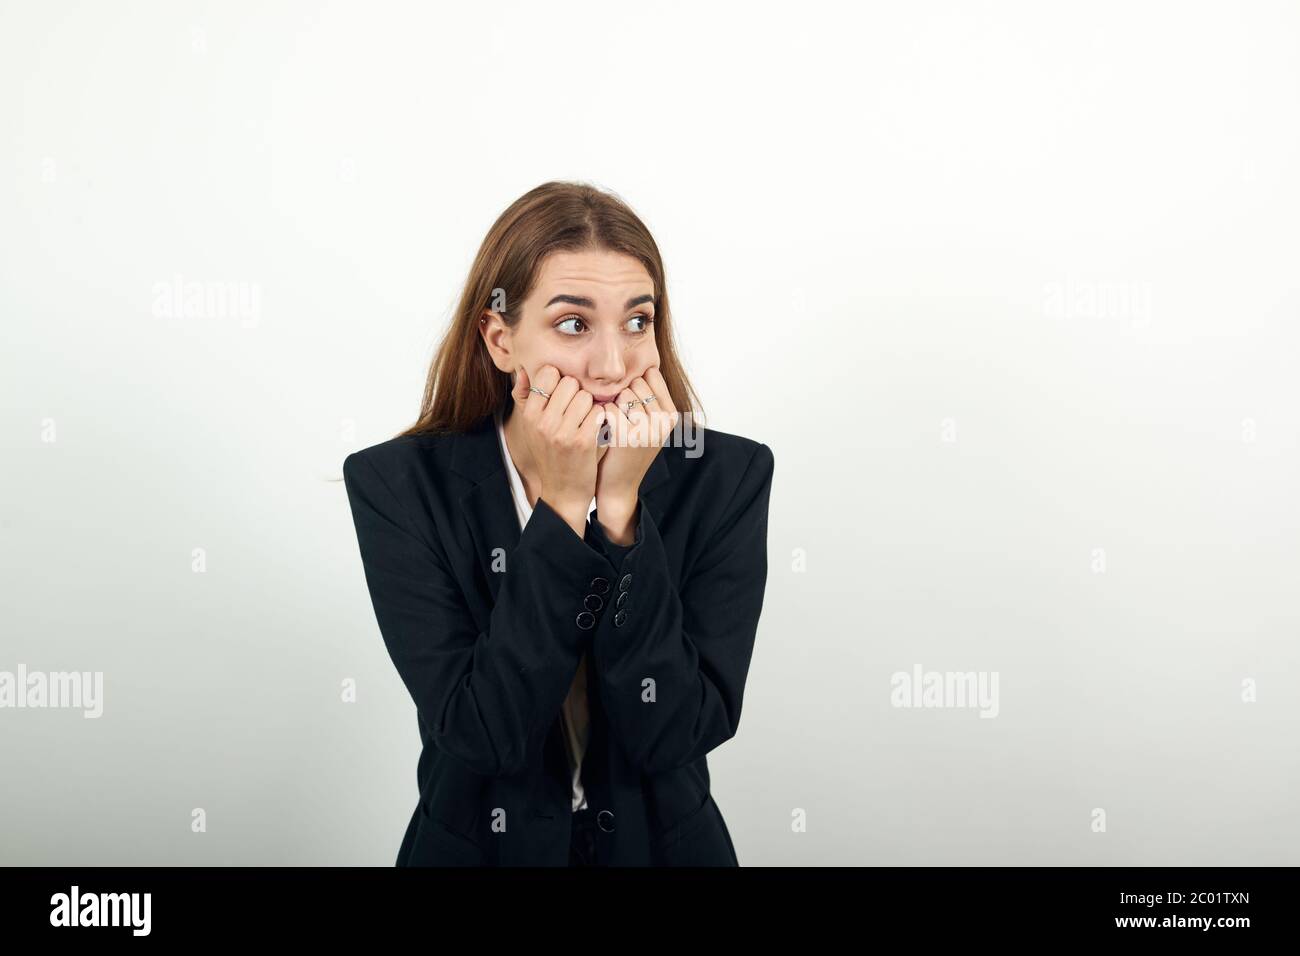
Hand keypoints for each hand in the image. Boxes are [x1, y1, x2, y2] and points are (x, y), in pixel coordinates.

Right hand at [511, 365, 605, 535]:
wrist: (563, 491)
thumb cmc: (550, 454)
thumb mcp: (532, 428)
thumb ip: (526, 398)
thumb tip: (523, 370)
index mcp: (530, 415)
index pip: (548, 374)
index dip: (560, 380)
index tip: (564, 395)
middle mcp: (543, 422)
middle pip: (570, 382)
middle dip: (578, 393)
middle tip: (577, 411)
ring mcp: (563, 432)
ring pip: (586, 396)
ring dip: (591, 406)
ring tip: (585, 421)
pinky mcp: (583, 442)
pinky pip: (598, 412)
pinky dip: (601, 419)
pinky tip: (596, 429)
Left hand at [593, 367, 678, 542]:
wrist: (618, 486)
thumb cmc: (628, 450)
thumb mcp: (649, 424)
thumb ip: (650, 397)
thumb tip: (644, 364)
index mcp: (671, 415)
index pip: (651, 376)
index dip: (633, 384)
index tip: (626, 402)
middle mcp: (664, 421)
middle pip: (637, 383)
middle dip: (623, 393)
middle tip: (618, 415)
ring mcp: (647, 429)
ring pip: (624, 394)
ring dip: (612, 403)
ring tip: (612, 423)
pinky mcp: (627, 437)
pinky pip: (610, 408)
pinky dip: (602, 414)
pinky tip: (603, 428)